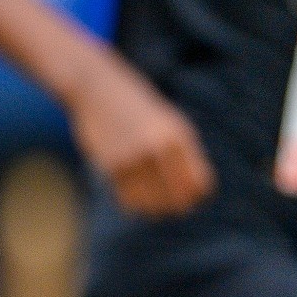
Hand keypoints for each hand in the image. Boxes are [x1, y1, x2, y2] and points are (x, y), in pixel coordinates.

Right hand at [68, 57, 213, 217]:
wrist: (96, 87)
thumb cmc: (137, 108)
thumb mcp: (168, 122)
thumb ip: (184, 154)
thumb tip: (196, 195)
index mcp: (178, 135)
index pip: (199, 184)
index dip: (196, 195)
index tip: (188, 195)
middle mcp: (158, 146)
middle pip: (178, 199)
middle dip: (177, 207)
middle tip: (170, 206)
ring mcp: (134, 156)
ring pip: (152, 204)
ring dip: (155, 209)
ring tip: (152, 204)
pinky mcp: (111, 164)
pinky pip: (129, 200)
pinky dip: (134, 205)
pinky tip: (134, 196)